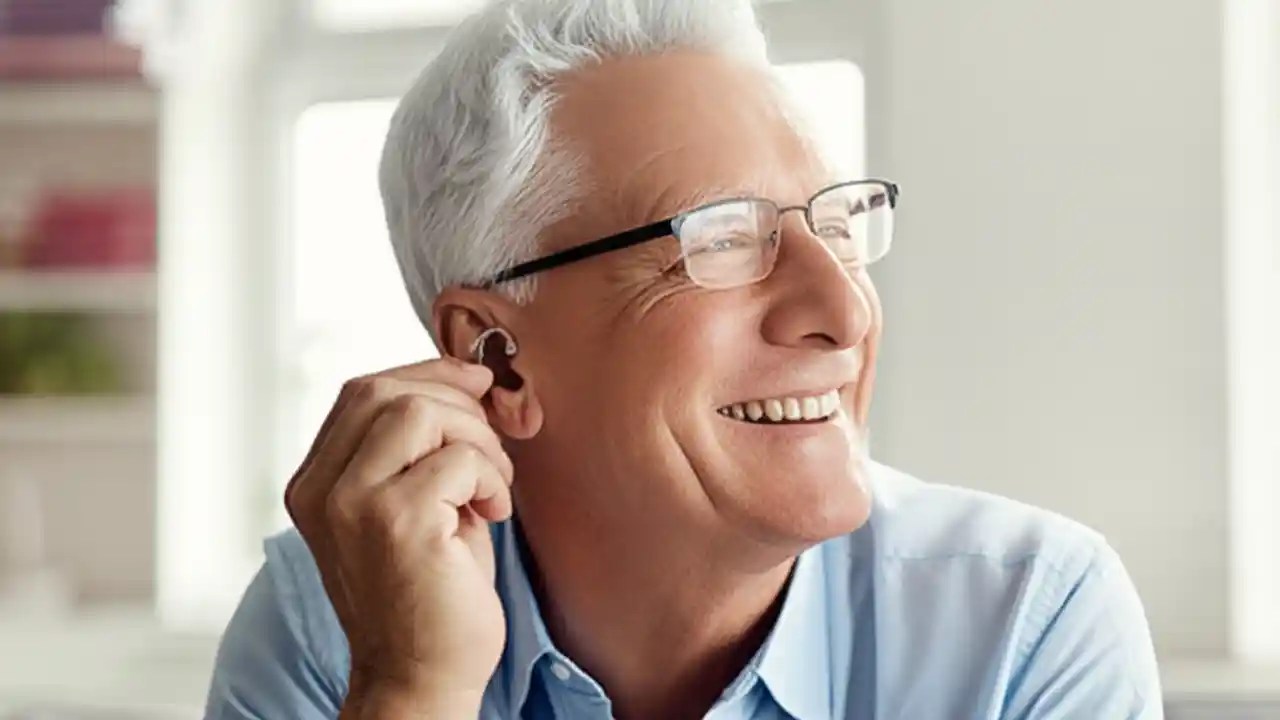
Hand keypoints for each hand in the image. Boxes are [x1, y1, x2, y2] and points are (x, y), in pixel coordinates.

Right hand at [284, 357, 514, 714]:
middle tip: (491, 448)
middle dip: (456, 402)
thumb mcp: (408, 504)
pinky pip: (459, 459)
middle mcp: (322, 490)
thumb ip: (416, 446)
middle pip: (387, 390)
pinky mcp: (397, 522)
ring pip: (420, 412)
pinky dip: (490, 478)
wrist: (421, 676)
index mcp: (316, 483)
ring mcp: (353, 504)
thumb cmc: (428, 592)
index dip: (428, 374)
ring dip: (476, 440)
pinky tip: (491, 515)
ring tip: (491, 487)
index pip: (364, 390)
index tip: (476, 384)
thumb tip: (467, 379)